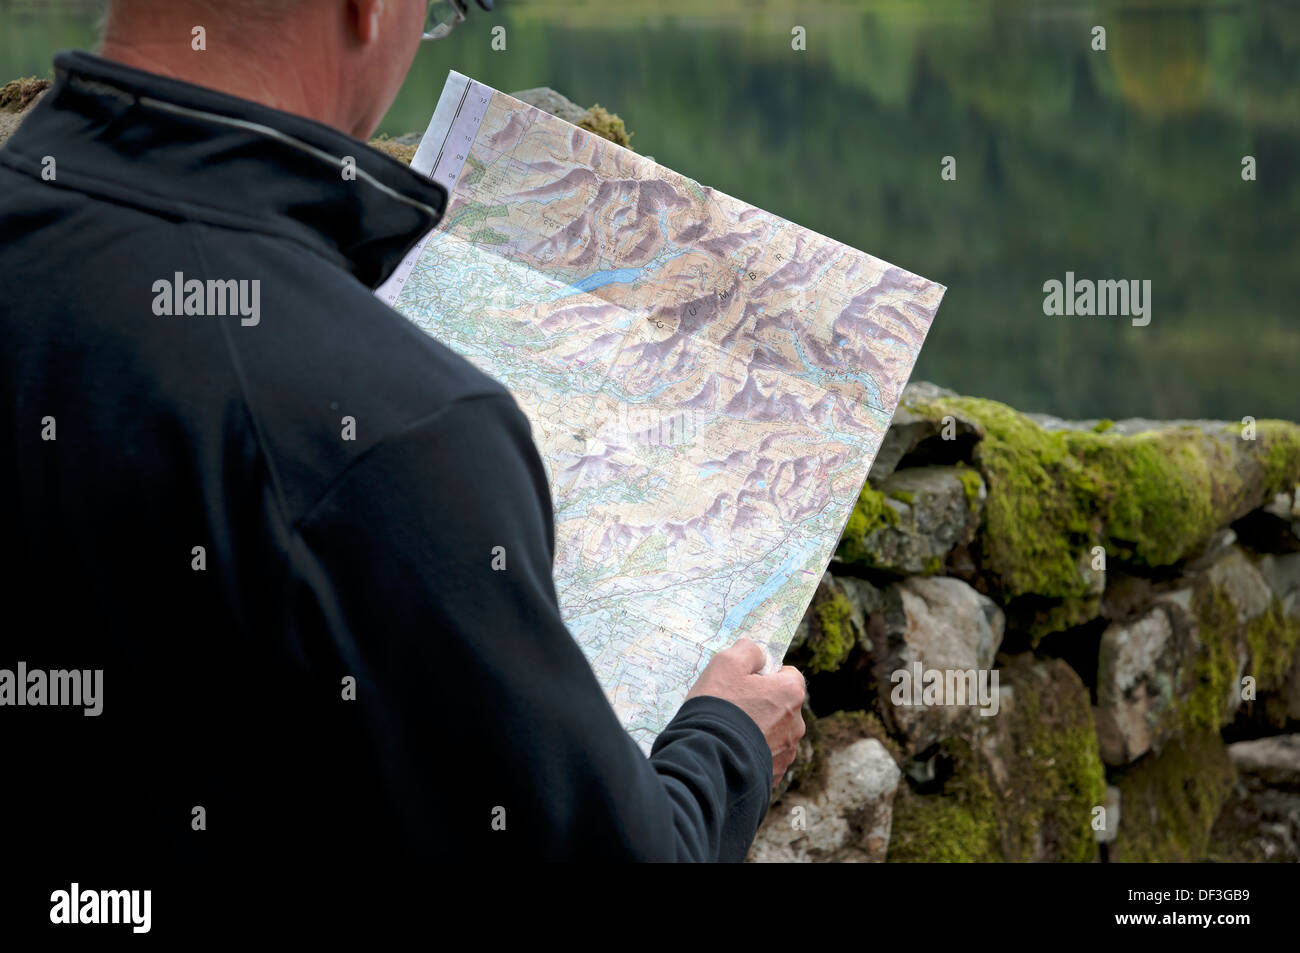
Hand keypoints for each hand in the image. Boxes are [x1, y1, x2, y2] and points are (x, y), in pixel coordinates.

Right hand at [685, 638, 805, 787]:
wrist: (707, 759)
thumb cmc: (717, 707)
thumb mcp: (726, 663)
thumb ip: (747, 651)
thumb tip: (759, 653)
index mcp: (790, 694)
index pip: (790, 675)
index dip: (767, 675)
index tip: (746, 682)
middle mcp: (796, 725)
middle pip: (782, 706)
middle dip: (763, 704)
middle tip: (734, 707)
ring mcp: (787, 753)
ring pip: (775, 734)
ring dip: (759, 730)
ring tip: (730, 732)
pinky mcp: (775, 775)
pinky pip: (766, 757)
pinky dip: (753, 753)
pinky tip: (733, 751)